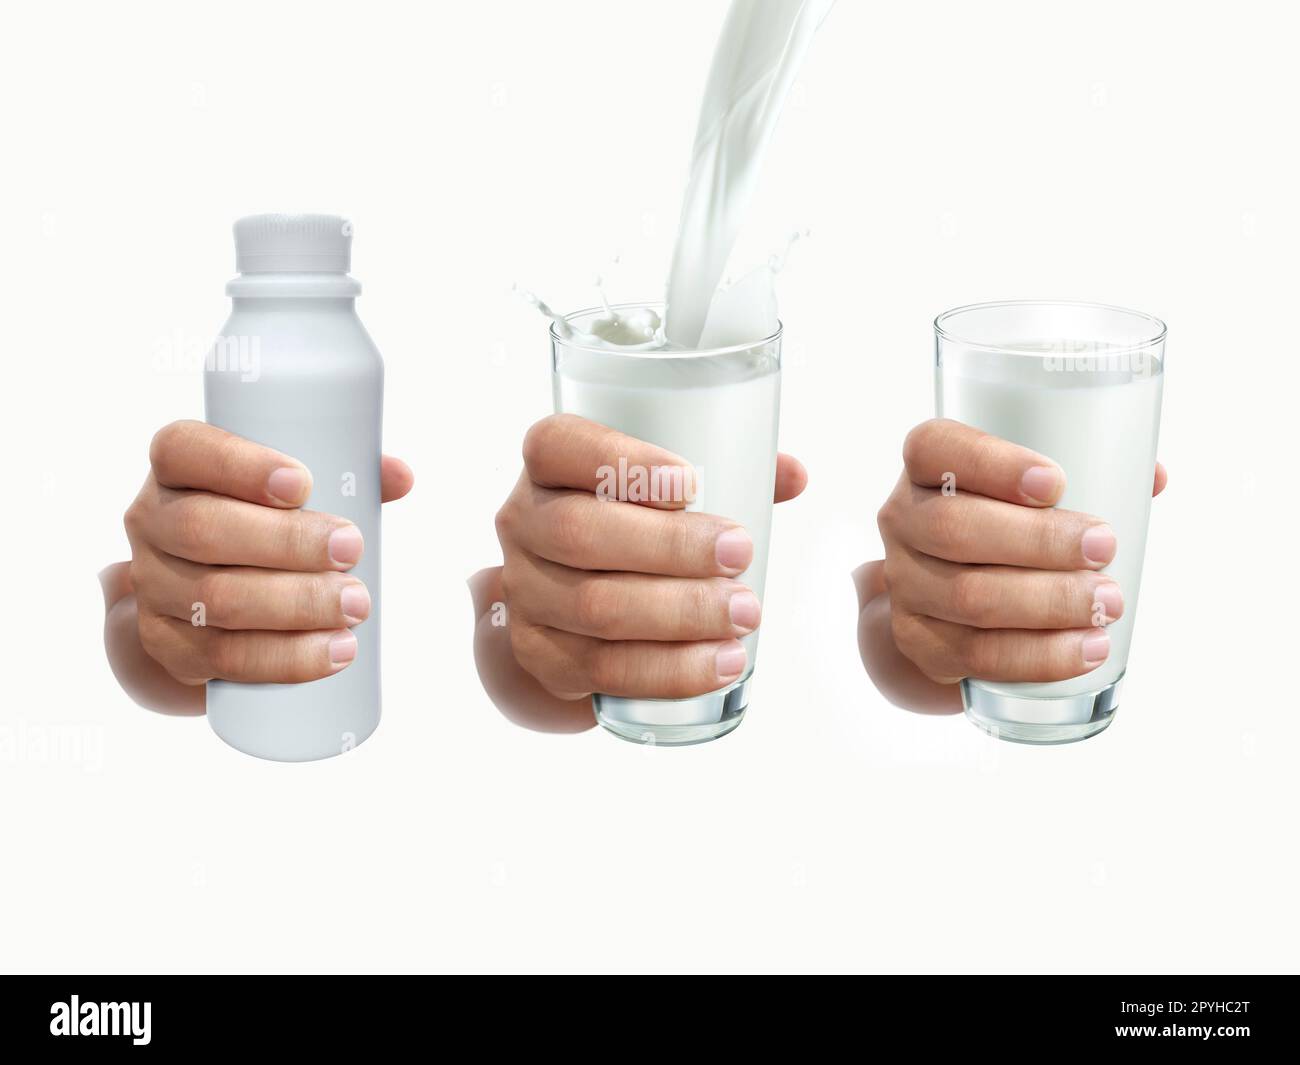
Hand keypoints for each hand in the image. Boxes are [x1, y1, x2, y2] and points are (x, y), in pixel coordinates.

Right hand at [102, 421, 412, 713]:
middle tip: (351, 550)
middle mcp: (150, 520)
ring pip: (214, 599)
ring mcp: (152, 585)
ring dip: (294, 605)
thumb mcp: (293, 488)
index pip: (184, 450)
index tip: (303, 483)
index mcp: (176, 465)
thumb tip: (400, 476)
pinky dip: (284, 657)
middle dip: (287, 542)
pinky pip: (221, 657)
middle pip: (202, 529)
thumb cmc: (265, 519)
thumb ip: (347, 472)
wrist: (205, 594)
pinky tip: (334, 651)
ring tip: (356, 606)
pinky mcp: (167, 644)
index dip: (238, 465)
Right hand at [478, 414, 805, 726]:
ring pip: (594, 607)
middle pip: (580, 533)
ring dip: (679, 614)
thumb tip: (794, 474)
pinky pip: (602, 668)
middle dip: (670, 547)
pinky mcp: (540, 653)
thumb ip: (729, 467)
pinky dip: (669, 669)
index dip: (622, 462)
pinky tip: (722, 662)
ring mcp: (525, 591)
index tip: (692, 483)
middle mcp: (521, 521)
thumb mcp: (664, 485)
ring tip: (746, 614)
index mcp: (546, 463)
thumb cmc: (632, 519)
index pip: (558, 446)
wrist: (569, 594)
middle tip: (740, 554)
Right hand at [858, 418, 1165, 712]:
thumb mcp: (1026, 489)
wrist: (945, 598)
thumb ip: (1088, 471)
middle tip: (1103, 546)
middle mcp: (902, 520)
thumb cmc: (1003, 522)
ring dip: (1047, 602)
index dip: (991, 463)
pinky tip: (1086, 648)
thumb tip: (1152, 475)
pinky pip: (975, 654)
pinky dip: (1038, 655)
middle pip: (953, 528)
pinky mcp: (917, 640)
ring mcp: (904, 583)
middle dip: (1038, 541)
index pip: (935, 448)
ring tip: (1108, 603)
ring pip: (968, 597)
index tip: (1056, 482)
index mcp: (925, 468)